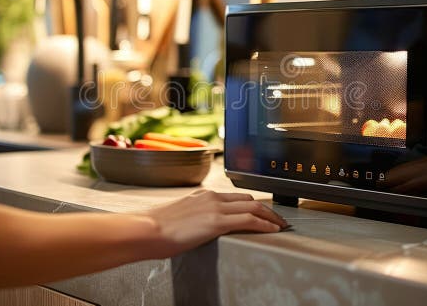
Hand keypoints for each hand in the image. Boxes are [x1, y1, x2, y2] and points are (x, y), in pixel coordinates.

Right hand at [142, 190, 287, 258]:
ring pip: (254, 207)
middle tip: (278, 219)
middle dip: (267, 209)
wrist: (146, 230)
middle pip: (249, 199)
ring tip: (281, 226)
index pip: (236, 197)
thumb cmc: (155, 229)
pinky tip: (273, 231)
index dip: (253, 204)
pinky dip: (265, 224)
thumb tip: (195, 228)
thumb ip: (191, 218)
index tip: (262, 212)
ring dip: (271, 216)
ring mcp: (215, 208)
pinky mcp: (216, 222)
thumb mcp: (178, 217)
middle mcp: (212, 197)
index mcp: (202, 195)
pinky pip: (249, 220)